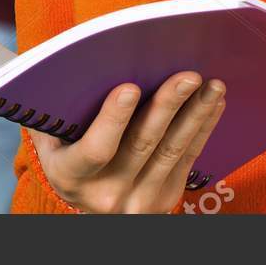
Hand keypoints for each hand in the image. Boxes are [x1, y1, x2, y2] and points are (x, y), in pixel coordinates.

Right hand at [30, 71, 225, 213]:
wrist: (91, 202)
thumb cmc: (67, 153)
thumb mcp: (51, 139)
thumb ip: (56, 111)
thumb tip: (68, 62)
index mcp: (71, 175)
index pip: (96, 149)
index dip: (113, 119)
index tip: (129, 87)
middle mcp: (106, 193)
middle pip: (142, 144)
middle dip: (168, 106)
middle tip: (188, 76)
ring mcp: (140, 199)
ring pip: (172, 150)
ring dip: (196, 114)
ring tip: (212, 85)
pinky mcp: (167, 196)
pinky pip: (189, 158)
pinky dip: (203, 128)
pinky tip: (214, 104)